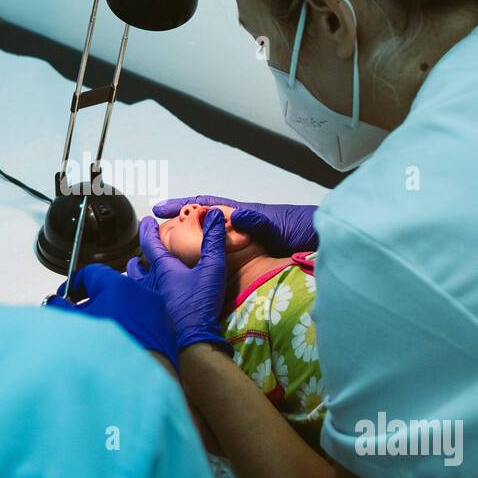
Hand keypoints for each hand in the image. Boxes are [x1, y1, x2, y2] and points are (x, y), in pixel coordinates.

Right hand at [45, 264, 178, 371]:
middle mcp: (141, 293)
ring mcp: (156, 312)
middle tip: (75, 316)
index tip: (63, 296)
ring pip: (126, 305)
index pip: (91, 272)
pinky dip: (126, 326)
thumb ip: (59, 308)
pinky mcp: (164, 331)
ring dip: (109, 314)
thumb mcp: (73, 326)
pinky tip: (114, 344)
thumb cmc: (105, 355)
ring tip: (94, 334)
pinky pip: (141, 321)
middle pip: (109, 288)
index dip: (73, 284)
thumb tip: (55, 301)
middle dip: (90, 300)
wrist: (135, 385)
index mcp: (119, 286)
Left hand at [126, 209, 230, 353]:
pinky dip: (142, 292)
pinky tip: (153, 296)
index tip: (147, 221)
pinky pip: (142, 299)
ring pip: (136, 283)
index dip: (148, 230)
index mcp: (163, 269)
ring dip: (137, 274)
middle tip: (141, 250)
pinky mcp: (156, 314)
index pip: (150, 244)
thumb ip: (213, 240)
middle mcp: (152, 283)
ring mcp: (152, 300)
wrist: (194, 337)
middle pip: (137, 266)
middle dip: (138, 256)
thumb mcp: (212, 267)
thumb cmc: (200, 303)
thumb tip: (213, 214)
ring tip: (140, 270)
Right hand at [152, 195, 318, 255]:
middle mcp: (237, 228)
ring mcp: (242, 243)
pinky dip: (208, 261)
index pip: (205, 205)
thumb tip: (235, 215)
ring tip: (170, 256)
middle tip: (158, 238)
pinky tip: (197, 272)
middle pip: (202, 224)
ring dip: (191, 246)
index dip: (182, 205)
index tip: (160, 209)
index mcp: (240, 215)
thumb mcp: (276, 224)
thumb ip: (257, 221)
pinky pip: (222, 257)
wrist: (319, 242)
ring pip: (210, 242)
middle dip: (179, 227)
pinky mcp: (249, 258)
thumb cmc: (300, 228)